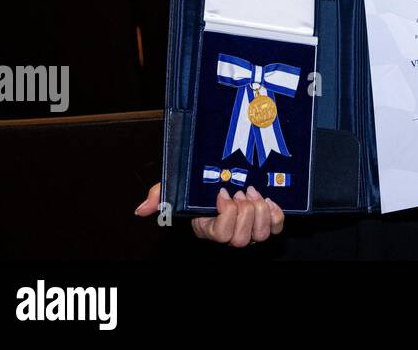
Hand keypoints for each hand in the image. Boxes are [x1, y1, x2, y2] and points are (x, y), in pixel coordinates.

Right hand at [135, 182, 284, 245]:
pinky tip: (268, 199)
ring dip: (259, 211)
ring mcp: (250, 229)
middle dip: (244, 212)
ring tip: (252, 191)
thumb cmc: (199, 187)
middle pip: (242, 238)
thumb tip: (140, 209)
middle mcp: (231, 234)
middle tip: (241, 191)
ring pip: (261, 234)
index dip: (227, 214)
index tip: (222, 193)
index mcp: (210, 229)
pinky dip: (275, 213)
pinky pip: (277, 226)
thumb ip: (160, 197)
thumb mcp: (177, 188)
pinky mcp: (267, 221)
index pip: (221, 234)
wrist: (226, 178)